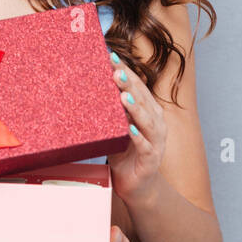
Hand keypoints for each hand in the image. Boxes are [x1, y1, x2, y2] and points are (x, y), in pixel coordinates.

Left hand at [105, 48, 166, 207]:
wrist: (136, 184)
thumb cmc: (124, 152)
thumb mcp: (115, 127)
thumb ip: (108, 109)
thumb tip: (85, 86)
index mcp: (148, 110)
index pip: (136, 86)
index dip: (125, 71)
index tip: (109, 57)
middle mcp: (155, 121)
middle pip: (143, 98)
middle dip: (129, 83)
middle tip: (114, 70)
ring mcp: (156, 140)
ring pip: (146, 120)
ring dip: (135, 106)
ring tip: (122, 94)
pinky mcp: (151, 158)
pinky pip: (144, 146)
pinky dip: (137, 137)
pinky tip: (129, 129)